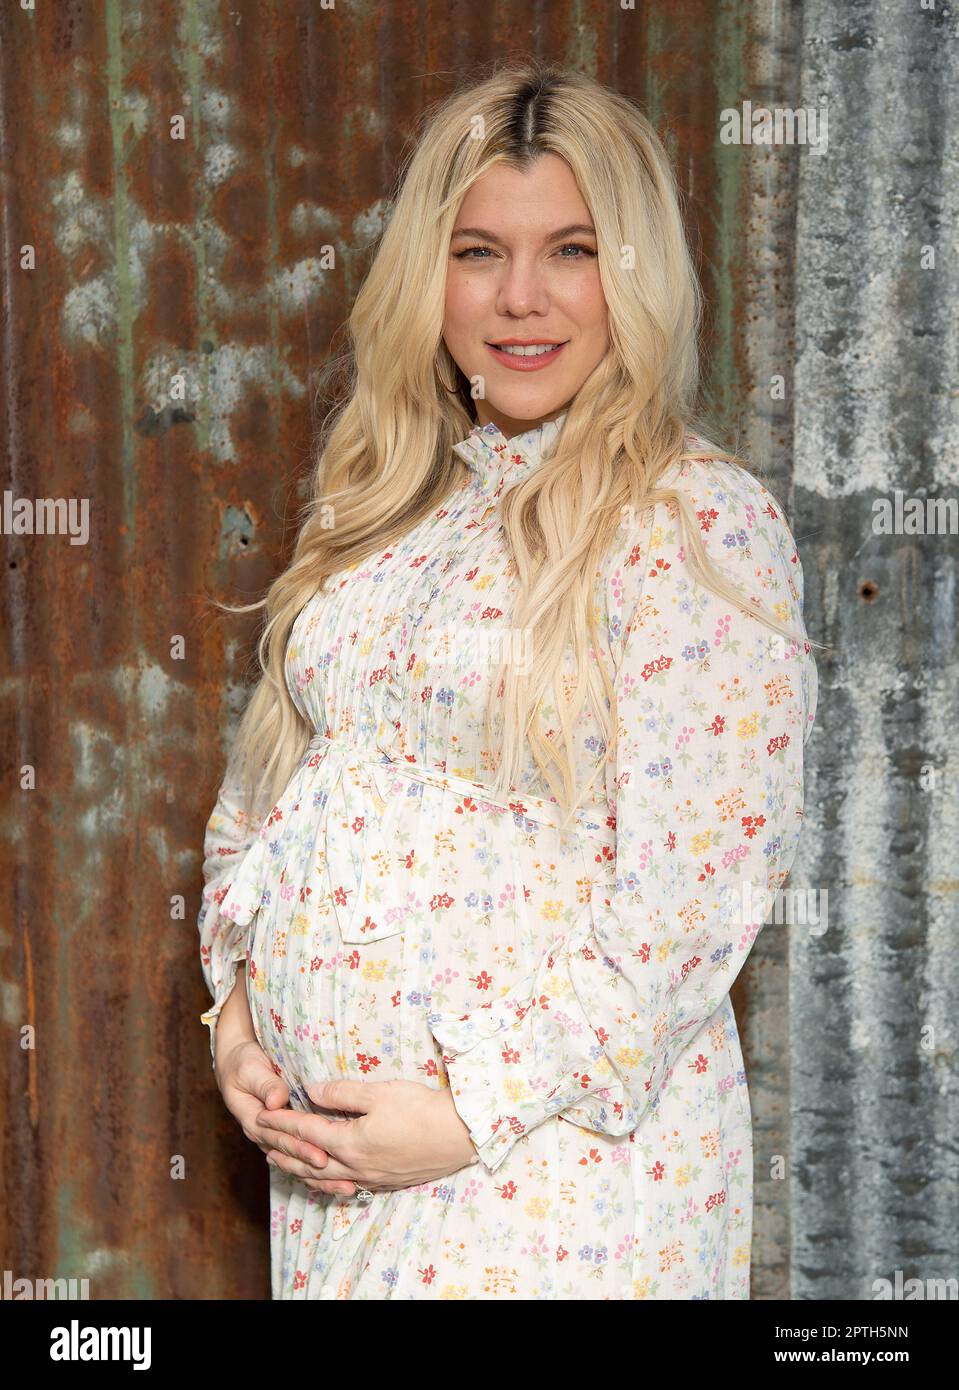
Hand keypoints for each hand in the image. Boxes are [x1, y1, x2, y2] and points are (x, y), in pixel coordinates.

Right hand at [214, 1039, 356, 1196]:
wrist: (236, 1062)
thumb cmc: (244, 1064)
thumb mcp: (250, 1071)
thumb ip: (265, 1085)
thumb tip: (277, 1102)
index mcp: (254, 1121)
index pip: (280, 1139)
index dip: (301, 1148)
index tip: (321, 1156)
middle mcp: (264, 1134)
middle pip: (291, 1154)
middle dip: (314, 1166)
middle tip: (342, 1175)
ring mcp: (273, 1136)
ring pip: (296, 1161)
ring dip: (320, 1176)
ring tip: (345, 1186)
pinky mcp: (283, 1134)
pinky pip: (299, 1156)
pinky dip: (317, 1170)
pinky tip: (337, 1179)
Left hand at [255, 1077, 479, 1194]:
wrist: (459, 1135)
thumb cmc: (420, 1109)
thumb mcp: (379, 1092)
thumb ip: (342, 1092)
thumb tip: (312, 1090)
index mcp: (350, 1142)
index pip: (306, 1131)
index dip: (282, 1122)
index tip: (262, 1115)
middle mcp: (355, 1165)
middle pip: (308, 1161)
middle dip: (283, 1151)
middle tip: (262, 1142)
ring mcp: (372, 1177)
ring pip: (325, 1178)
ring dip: (300, 1170)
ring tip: (283, 1163)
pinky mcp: (386, 1181)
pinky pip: (345, 1185)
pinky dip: (326, 1180)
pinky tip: (326, 1176)